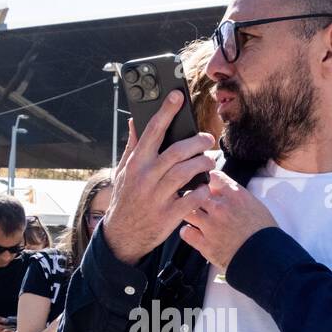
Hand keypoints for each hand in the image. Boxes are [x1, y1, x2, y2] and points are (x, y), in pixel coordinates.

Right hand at [101, 92, 215, 263]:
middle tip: (207, 140)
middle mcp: (145, 177)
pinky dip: (202, 190)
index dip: (166, 111)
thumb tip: (135, 121)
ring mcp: (156, 196)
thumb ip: (132, 146)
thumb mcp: (122, 171)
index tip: (177, 96)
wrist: (122, 235)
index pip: (152, 130)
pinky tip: (205, 186)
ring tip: (209, 161)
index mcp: (136, 163)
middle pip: (177, 151)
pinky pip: (192, 198)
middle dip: (197, 142)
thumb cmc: (125, 199)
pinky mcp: (168, 215)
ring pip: (187, 172)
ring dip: (203, 163)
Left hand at [179, 170, 276, 270]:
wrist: (266, 257)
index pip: (212, 176)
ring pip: (187, 210)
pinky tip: (193, 233)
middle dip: (195, 196)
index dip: (207, 180)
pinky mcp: (205, 244)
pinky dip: (187, 232)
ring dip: (189, 213)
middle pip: (195, 192)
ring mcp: (211, 225)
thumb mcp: (255, 205)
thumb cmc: (263, 233)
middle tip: (198, 203)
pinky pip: (185, 232)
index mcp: (235, 195)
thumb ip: (236, 196)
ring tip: (196, 218)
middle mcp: (220, 207)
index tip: (206, 185)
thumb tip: (223, 189)